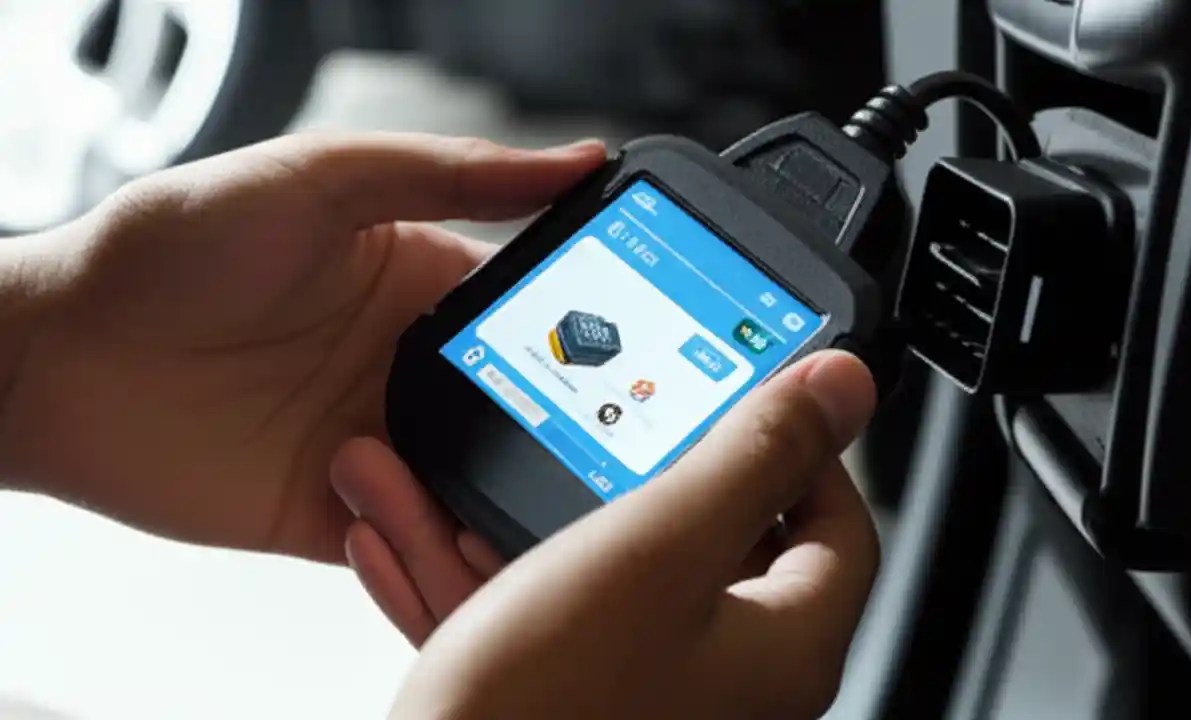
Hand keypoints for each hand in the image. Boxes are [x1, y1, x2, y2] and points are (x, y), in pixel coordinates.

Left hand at [0, 132, 605, 563]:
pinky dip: (421, 559)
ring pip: (478, 495)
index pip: (537, 320)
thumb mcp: (320, 178)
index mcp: (424, 287)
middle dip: (557, 439)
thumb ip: (451, 173)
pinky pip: (409, 553)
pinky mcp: (335, 519)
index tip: (629, 356)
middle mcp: (412, 371)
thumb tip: (578, 157)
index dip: (589, 339)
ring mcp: (379, 448)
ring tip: (459, 495)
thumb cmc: (172, 246)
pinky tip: (377, 520)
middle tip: (586, 455)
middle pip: (523, 416)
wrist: (55, 355)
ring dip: (484, 507)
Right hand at [363, 350, 878, 718]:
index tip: (753, 401)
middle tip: (595, 428)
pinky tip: (408, 539)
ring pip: (594, 580)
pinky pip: (532, 626)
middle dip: (623, 475)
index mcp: (780, 647)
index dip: (804, 451)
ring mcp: (643, 699)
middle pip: (704, 545)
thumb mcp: (661, 548)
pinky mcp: (568, 710)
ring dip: (521, 521)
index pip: (839, 528)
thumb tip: (841, 387)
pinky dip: (477, 581)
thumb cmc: (554, 712)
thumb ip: (752, 459)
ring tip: (458, 479)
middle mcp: (724, 681)